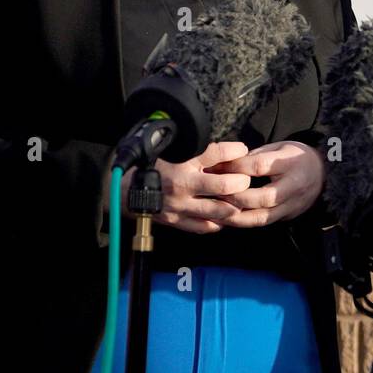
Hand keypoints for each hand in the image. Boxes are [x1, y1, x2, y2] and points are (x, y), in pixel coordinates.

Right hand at [114, 141, 252, 233]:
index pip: (216, 152)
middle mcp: (183, 185)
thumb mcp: (171, 151)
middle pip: (225, 185)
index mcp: (181, 163)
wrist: (125, 190)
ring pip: (219, 210)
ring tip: (242, 201)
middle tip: (246, 180)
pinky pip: (205, 227)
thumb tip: (224, 146)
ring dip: (235, 206)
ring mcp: (181, 206)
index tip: (243, 149)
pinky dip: (218, 222)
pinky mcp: (177, 221)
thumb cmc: (153, 167)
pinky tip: (224, 216)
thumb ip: (196, 150)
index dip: (235, 149)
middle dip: (241, 182)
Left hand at [205, 140, 326, 227]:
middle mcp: (294, 186)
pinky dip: (245, 222)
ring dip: (237, 217)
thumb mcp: (279, 147)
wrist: (324, 172)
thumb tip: (226, 164)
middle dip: (235, 197)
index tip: (218, 168)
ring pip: (262, 217)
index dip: (237, 167)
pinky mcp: (290, 216)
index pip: (261, 166)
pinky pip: (264, 223)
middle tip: (214, 194)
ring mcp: (293, 204)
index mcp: (291, 162)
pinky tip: (230, 219)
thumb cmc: (296, 156)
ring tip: (217, 213)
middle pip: (262, 197)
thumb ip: (256, 156)